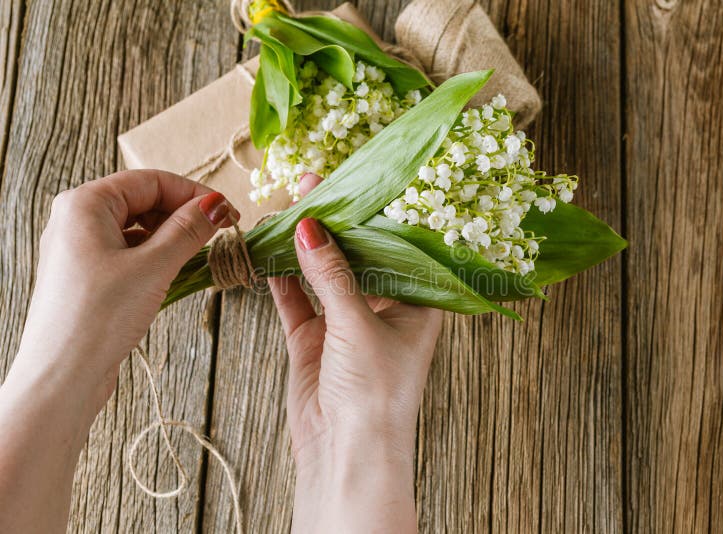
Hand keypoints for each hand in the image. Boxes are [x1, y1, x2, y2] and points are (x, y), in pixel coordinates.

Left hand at [0, 170, 238, 532]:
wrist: (61, 378)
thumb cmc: (99, 318)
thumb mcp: (153, 267)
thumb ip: (188, 230)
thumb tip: (216, 205)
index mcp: (85, 203)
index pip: (151, 181)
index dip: (194, 193)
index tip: (228, 211)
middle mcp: (78, 219)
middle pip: (144, 201)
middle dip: (184, 214)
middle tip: (222, 232)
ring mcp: (81, 248)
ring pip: (139, 228)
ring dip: (174, 237)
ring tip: (203, 253)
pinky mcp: (89, 275)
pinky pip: (131, 252)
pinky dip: (158, 256)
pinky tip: (179, 271)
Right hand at [270, 174, 442, 532]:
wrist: (347, 454)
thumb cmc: (376, 392)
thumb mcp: (358, 323)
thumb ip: (332, 274)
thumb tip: (310, 226)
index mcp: (416, 304)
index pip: (398, 248)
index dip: (377, 215)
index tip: (357, 182)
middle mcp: (384, 310)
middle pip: (358, 256)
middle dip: (336, 224)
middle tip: (315, 185)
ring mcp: (346, 324)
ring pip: (324, 274)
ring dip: (306, 246)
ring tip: (289, 206)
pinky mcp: (313, 340)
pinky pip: (296, 299)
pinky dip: (282, 277)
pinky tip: (269, 248)